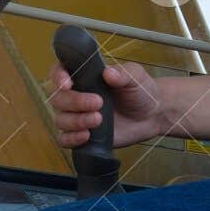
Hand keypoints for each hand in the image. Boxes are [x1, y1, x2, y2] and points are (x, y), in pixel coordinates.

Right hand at [47, 59, 165, 148]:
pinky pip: (65, 139)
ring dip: (76, 121)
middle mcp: (76, 95)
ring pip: (61, 120)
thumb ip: (123, 74)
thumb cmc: (140, 90)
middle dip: (75, 101)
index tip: (68, 84)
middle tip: (99, 103)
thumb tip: (108, 73)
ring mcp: (78, 116)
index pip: (60, 71)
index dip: (58, 76)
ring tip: (99, 119)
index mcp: (84, 75)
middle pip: (59, 99)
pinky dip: (72, 138)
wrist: (151, 116)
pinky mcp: (82, 135)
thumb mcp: (135, 77)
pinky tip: (87, 136)